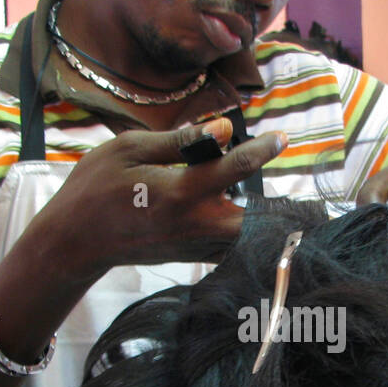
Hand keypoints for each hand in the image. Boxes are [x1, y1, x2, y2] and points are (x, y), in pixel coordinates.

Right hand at [34, 117, 286, 271]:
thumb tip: (225, 129)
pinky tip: (259, 228)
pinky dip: (249, 241)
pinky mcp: (190, 257)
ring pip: (247, 242)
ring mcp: (193, 245)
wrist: (74, 243)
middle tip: (313, 204)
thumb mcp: (129, 149)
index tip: (282, 138)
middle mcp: (193, 223)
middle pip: (255, 223)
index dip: (262, 150)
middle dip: (283, 213)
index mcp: (179, 191)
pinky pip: (231, 250)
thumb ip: (179, 141)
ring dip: (269, 227)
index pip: (233, 168)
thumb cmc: (95, 187)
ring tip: (297, 214)